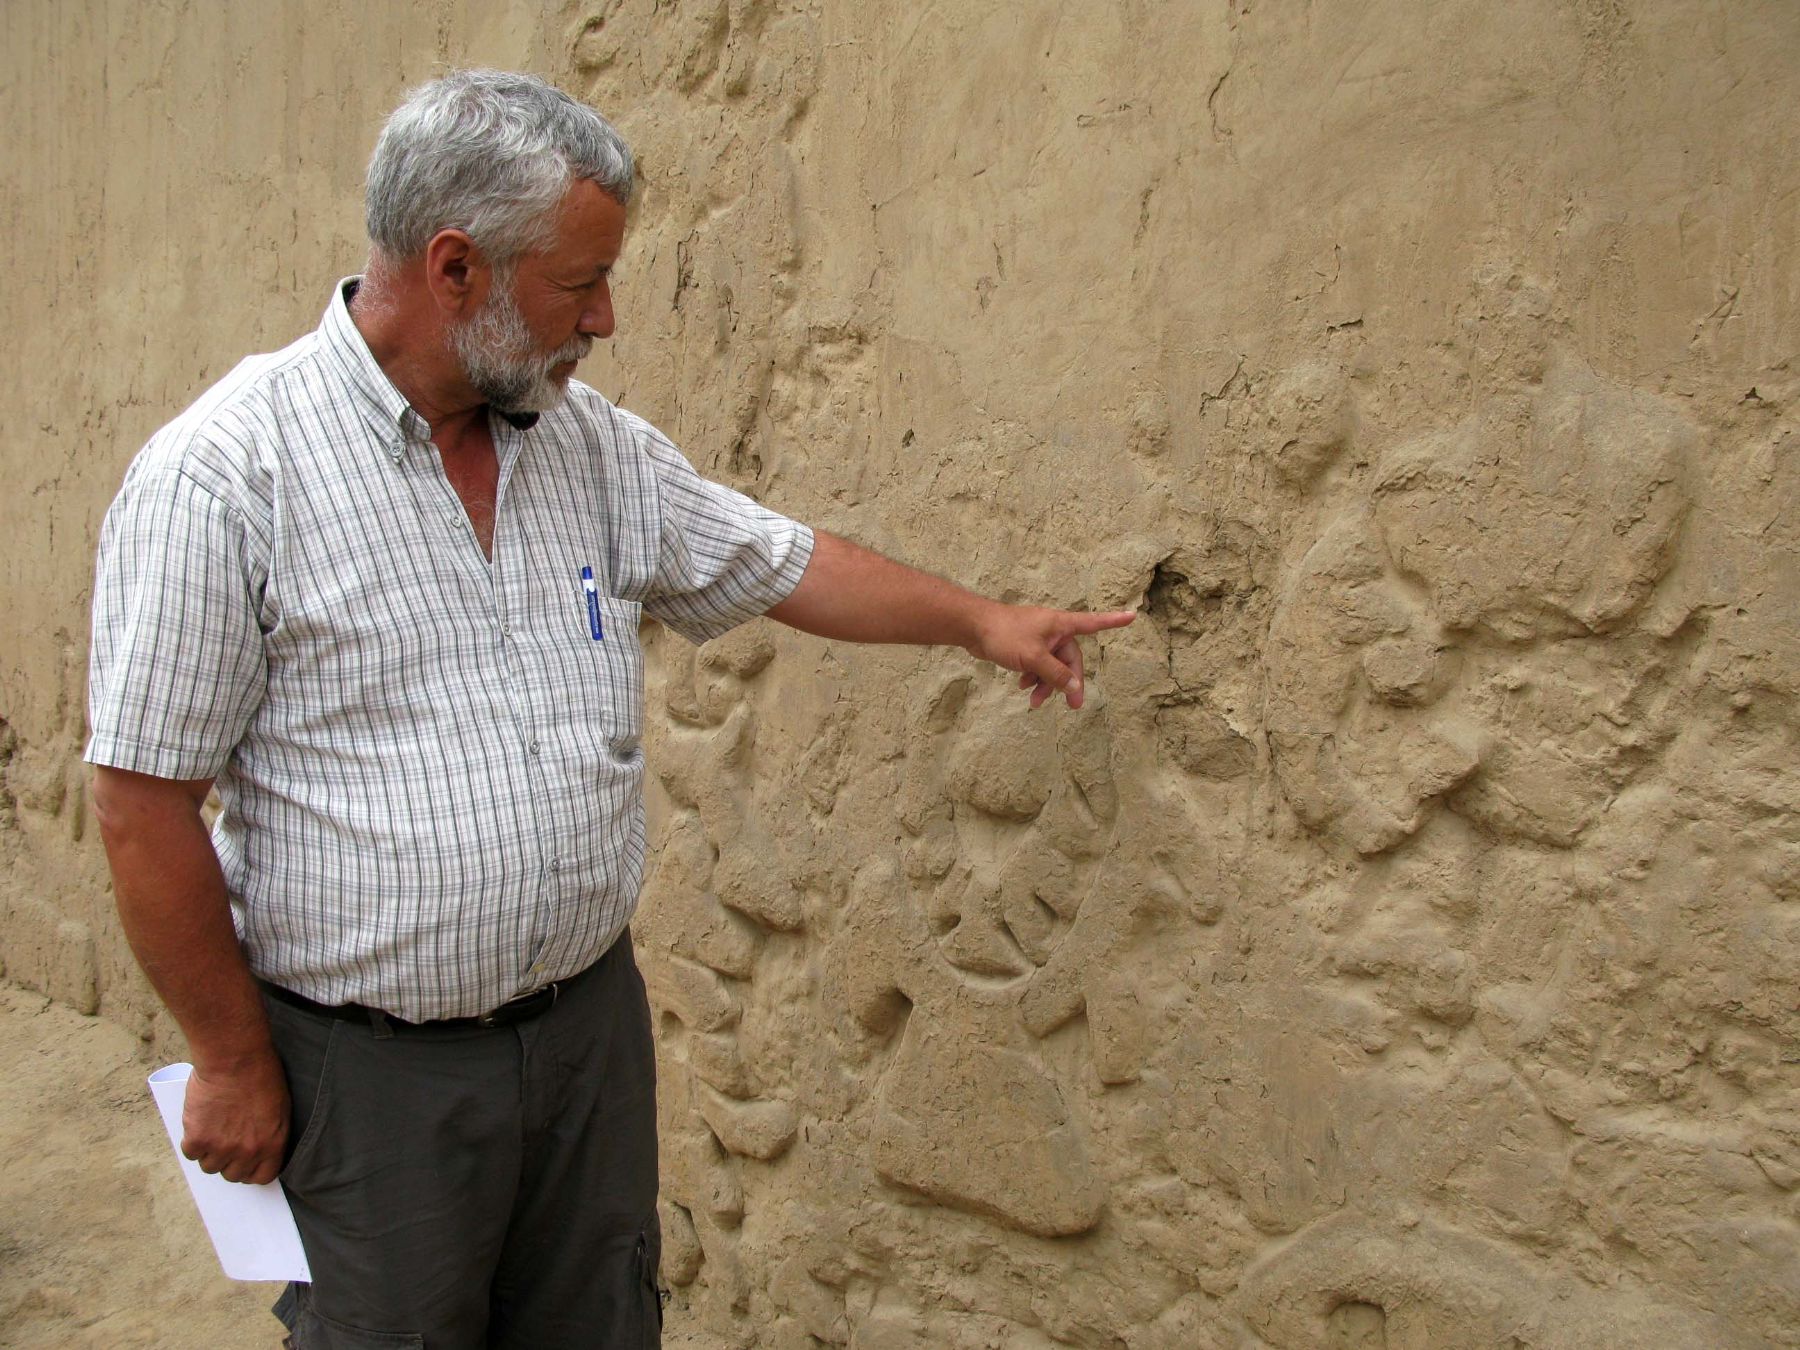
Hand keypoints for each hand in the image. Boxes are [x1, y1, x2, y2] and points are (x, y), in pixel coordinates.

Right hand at [181, 1050, 290, 1184]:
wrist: (235, 1058)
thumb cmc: (261, 1074)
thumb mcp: (279, 1107)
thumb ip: (269, 1133)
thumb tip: (258, 1149)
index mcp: (272, 1144)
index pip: (262, 1176)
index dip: (252, 1170)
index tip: (245, 1162)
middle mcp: (247, 1151)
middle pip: (233, 1175)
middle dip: (229, 1161)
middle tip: (225, 1141)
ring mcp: (221, 1147)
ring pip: (210, 1166)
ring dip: (209, 1152)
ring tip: (213, 1128)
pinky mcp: (197, 1139)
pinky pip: (191, 1153)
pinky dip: (192, 1141)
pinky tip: (199, 1123)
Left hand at [967, 604, 1136, 709]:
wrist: (973, 627)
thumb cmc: (1005, 635)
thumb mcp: (1034, 658)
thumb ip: (1055, 674)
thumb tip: (1075, 687)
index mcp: (1060, 625)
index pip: (1093, 623)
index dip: (1113, 621)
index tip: (1132, 616)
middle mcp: (1053, 630)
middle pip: (1069, 659)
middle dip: (1067, 681)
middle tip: (1073, 706)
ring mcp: (1038, 638)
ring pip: (1051, 665)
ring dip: (1046, 683)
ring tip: (1035, 701)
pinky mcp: (1025, 646)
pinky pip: (1037, 664)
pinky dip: (1033, 677)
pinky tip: (1022, 687)